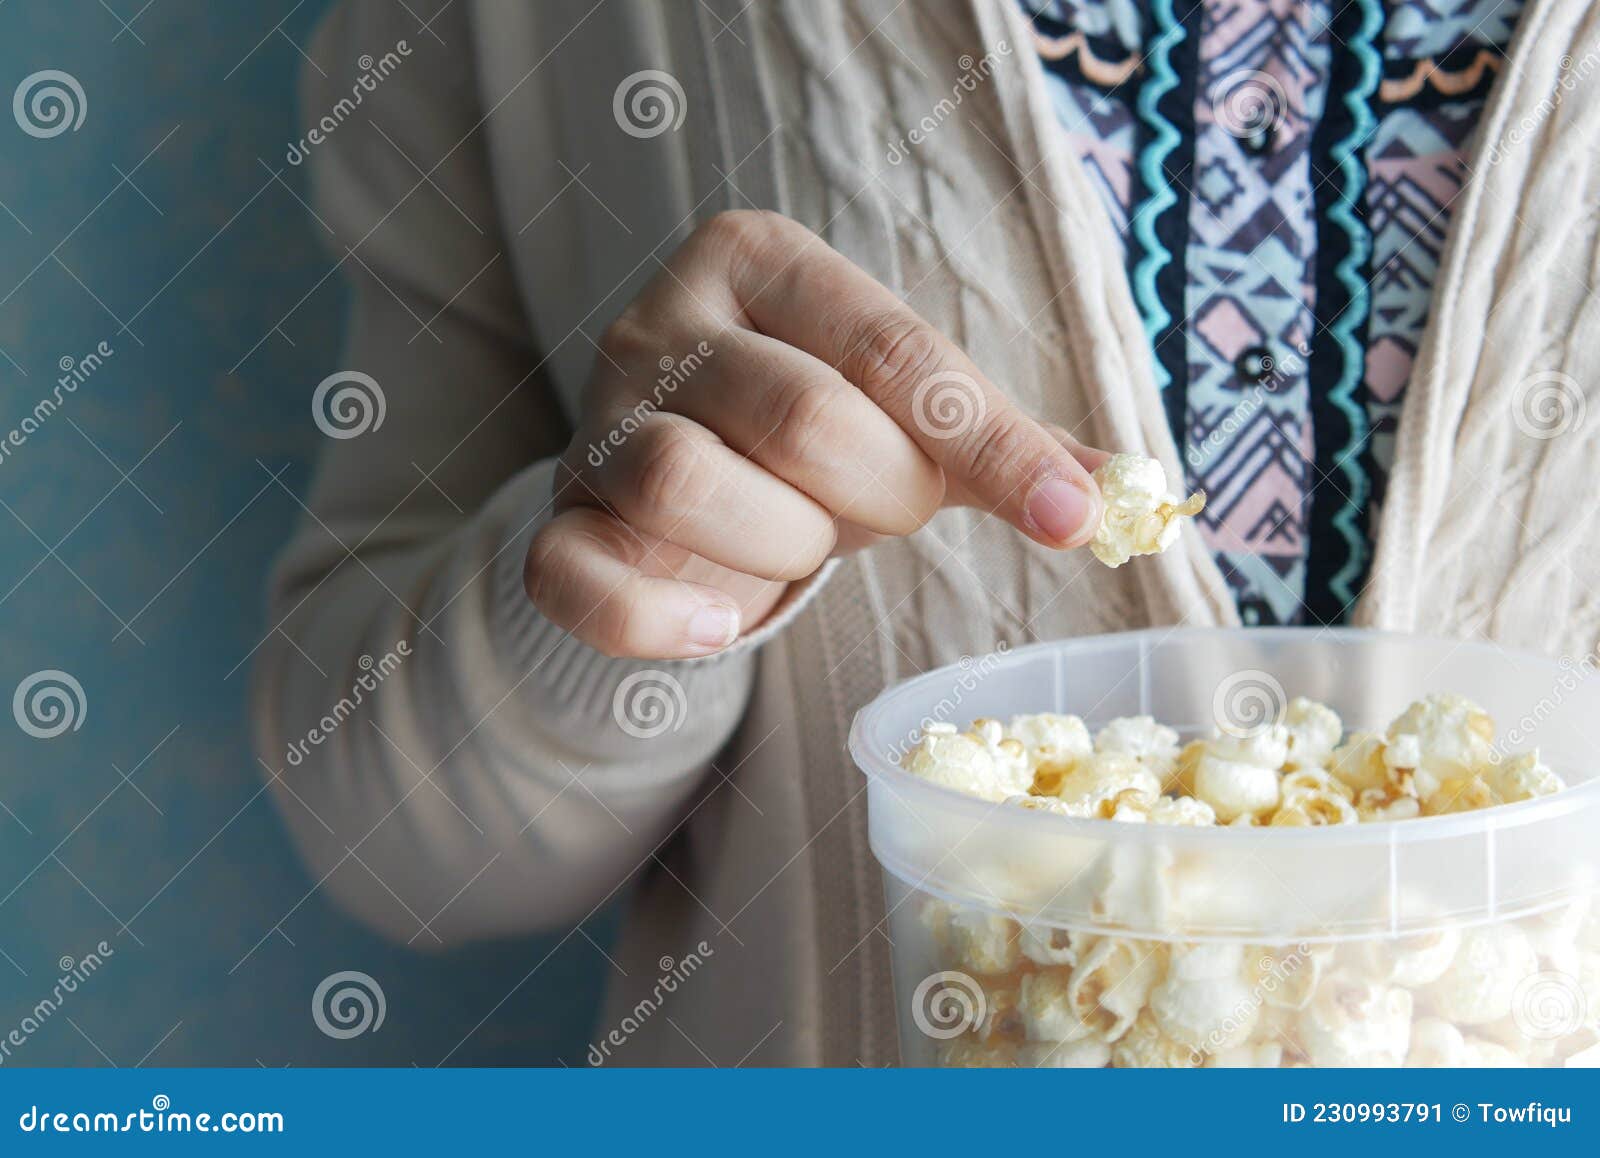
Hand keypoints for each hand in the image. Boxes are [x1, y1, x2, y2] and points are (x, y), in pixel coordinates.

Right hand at [526, 211, 1106, 658]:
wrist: (676, 472)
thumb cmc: (806, 434)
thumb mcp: (903, 413)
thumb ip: (999, 441)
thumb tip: (1126, 496)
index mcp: (760, 261)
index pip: (891, 348)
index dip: (990, 443)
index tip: (1074, 519)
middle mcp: (662, 323)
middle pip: (798, 415)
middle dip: (878, 494)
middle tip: (884, 512)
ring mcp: (598, 421)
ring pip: (685, 484)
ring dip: (780, 547)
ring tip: (799, 543)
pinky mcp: (558, 516)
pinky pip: (577, 575)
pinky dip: (656, 619)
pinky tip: (722, 624)